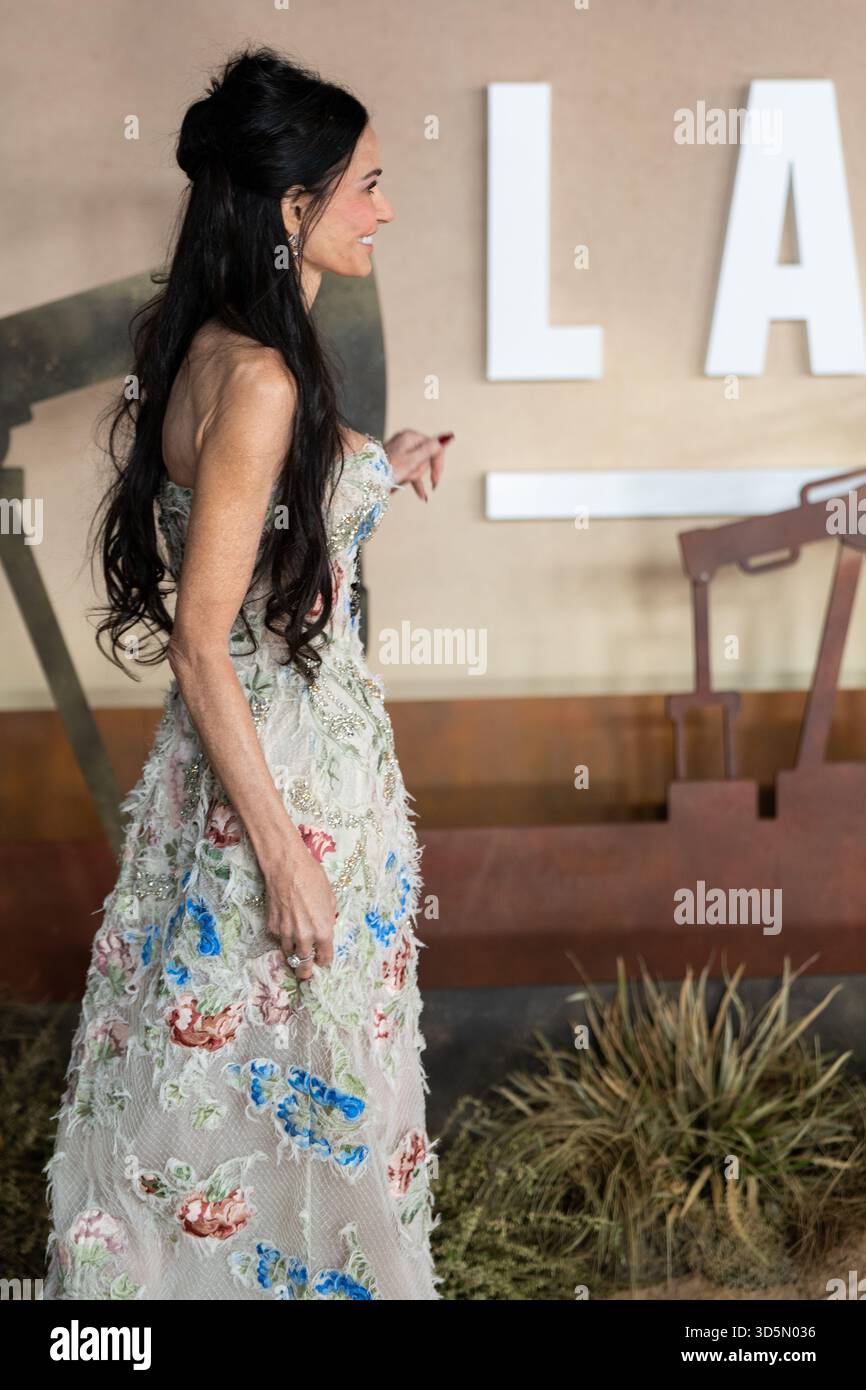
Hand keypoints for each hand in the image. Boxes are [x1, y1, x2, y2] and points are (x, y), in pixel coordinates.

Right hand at [261, 836, 337, 980]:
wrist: (286, 868)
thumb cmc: (313, 878)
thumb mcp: (330, 899)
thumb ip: (327, 919)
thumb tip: (325, 927)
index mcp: (323, 931)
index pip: (324, 958)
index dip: (324, 960)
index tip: (322, 960)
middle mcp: (304, 937)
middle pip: (303, 966)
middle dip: (306, 971)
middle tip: (306, 972)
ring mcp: (285, 934)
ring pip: (289, 955)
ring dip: (294, 955)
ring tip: (296, 953)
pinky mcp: (272, 927)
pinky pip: (278, 939)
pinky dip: (283, 937)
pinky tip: (286, 926)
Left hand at [383, 429, 452, 501]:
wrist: (368, 478)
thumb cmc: (389, 469)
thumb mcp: (413, 460)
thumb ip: (431, 449)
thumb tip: (448, 437)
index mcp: (412, 436)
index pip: (435, 448)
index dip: (437, 465)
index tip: (435, 481)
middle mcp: (407, 440)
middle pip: (426, 458)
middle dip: (419, 471)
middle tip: (406, 476)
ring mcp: (402, 449)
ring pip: (418, 466)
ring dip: (412, 477)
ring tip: (400, 482)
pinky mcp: (398, 459)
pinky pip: (411, 470)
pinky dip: (414, 481)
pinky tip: (423, 496)